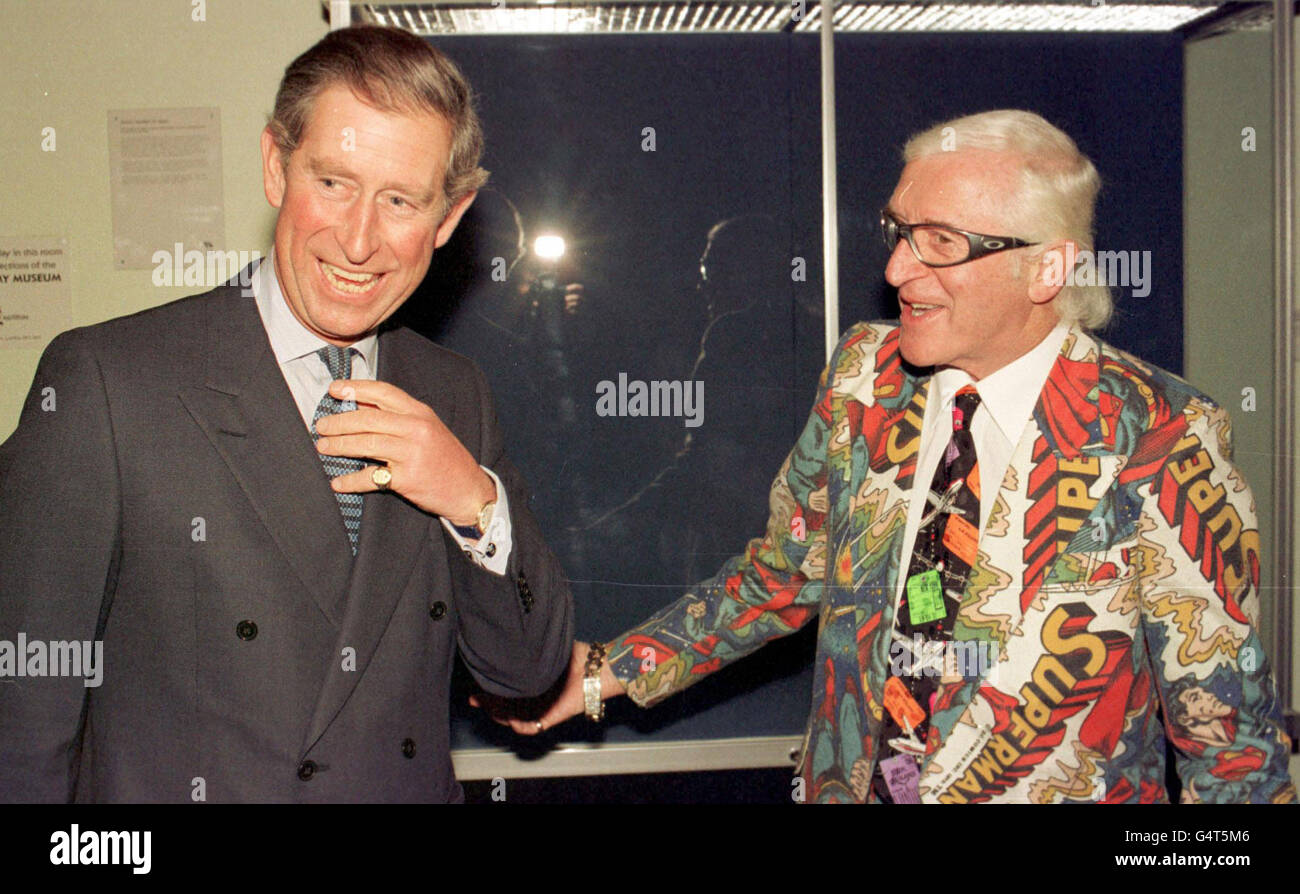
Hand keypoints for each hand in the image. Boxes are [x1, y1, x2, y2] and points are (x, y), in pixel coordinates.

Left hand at [313, 379, 494, 525]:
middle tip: (322, 426)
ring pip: (366, 444)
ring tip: (323, 447)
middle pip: (368, 419)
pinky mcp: (408, 478)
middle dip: (339, 422)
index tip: (334, 390)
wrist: (469, 490)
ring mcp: (412, 453)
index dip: (356, 388)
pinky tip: (338, 482)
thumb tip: (360, 405)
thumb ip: (396, 416)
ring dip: (339, 446)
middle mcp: (417, 429)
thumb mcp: (427, 429)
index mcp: (420, 413)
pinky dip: (351, 480)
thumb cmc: (445, 458)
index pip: (384, 392)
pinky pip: (371, 477)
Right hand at [469, 641, 624, 734]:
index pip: (505, 690)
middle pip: (504, 707)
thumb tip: (507, 640)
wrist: (596, 667)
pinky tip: (512, 720)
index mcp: (531, 682)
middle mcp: (534, 697)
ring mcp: (542, 709)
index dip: (488, 691)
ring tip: (490, 706)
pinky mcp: (551, 718)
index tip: (475, 687)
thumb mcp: (545, 647)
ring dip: (499, 715)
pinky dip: (520, 726)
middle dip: (487, 704)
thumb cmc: (575, 654)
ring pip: (512, 719)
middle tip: (475, 699)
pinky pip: (531, 729)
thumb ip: (527, 648)